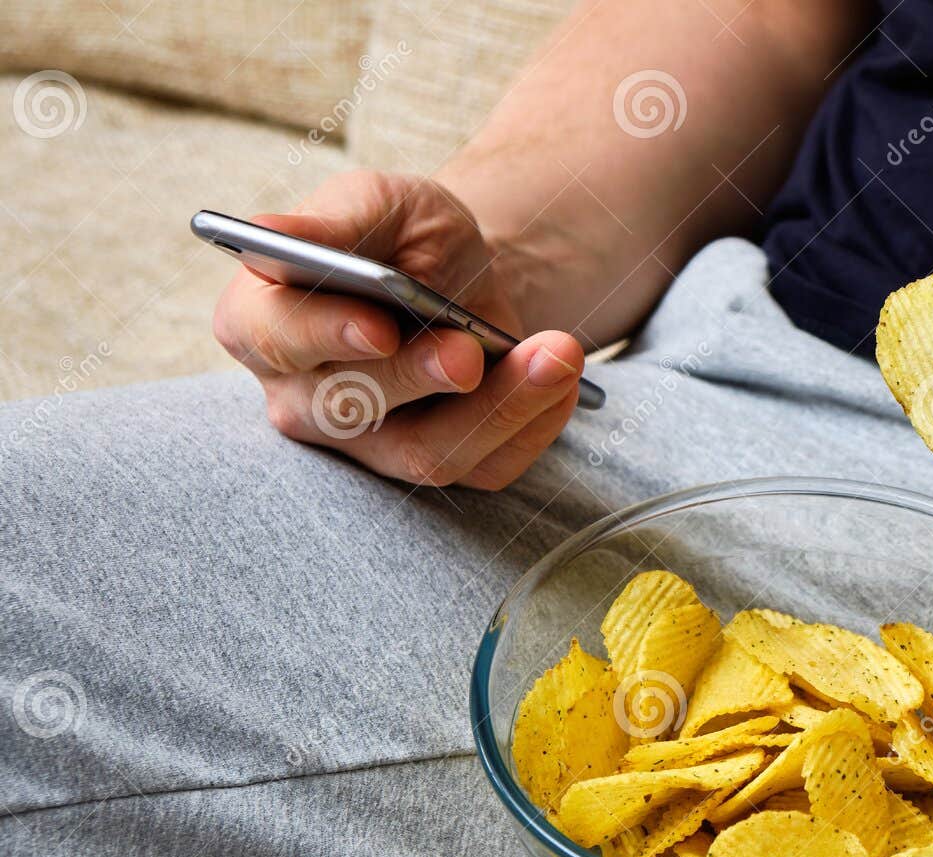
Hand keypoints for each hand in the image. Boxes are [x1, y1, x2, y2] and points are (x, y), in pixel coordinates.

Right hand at [211, 170, 583, 489]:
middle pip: (351, 408)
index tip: (380, 326)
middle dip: (419, 378)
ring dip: (501, 407)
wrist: (463, 276)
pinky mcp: (433, 464)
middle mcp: (303, 398)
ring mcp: (368, 444)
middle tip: (470, 351)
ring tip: (559, 353)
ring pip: (427, 453)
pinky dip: (534, 424)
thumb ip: (332, 221)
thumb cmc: (400, 236)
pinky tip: (564, 378)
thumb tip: (272, 231)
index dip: (324, 334)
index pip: (274, 338)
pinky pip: (486, 467)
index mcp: (260, 321)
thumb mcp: (377, 204)